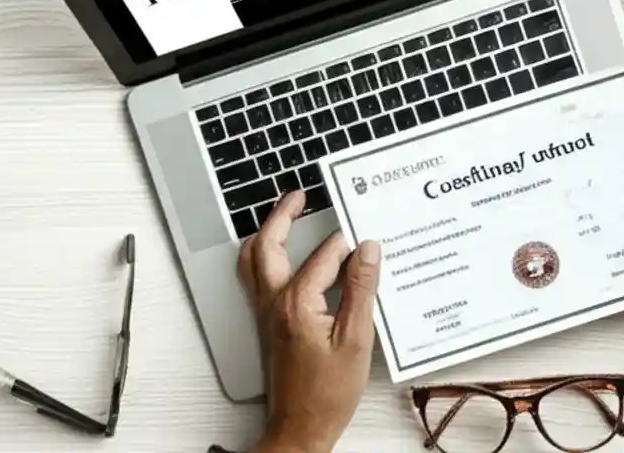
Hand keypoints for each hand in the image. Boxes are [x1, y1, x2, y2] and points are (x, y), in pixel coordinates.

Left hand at [238, 190, 381, 452]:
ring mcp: (265, 313)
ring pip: (254, 260)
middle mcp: (273, 303)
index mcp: (297, 303)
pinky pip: (257, 278)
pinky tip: (283, 256)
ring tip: (287, 215)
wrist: (299, 427)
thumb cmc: (326, 394)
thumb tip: (367, 250)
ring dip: (268, 233)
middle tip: (299, 195)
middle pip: (268, 245)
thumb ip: (361, 290)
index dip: (349, 246)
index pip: (325, 256)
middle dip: (282, 215)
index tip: (369, 239)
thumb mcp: (356, 340)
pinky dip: (267, 257)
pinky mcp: (266, 323)